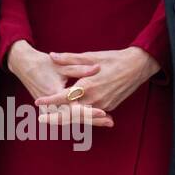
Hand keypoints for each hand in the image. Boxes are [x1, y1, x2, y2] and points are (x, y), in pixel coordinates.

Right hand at [7, 40, 113, 128]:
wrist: (25, 66)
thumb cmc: (44, 63)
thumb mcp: (62, 65)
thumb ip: (80, 68)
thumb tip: (98, 68)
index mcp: (54, 94)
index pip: (74, 107)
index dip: (89, 111)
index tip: (103, 112)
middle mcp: (51, 105)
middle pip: (75, 118)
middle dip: (94, 120)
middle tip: (111, 122)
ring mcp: (49, 109)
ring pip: (72, 119)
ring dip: (89, 121)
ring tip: (108, 122)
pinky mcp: (50, 109)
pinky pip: (67, 117)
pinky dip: (80, 118)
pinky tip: (95, 119)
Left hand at [35, 46, 159, 116]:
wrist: (137, 67)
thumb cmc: (113, 59)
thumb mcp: (90, 56)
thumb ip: (69, 58)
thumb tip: (52, 55)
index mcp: (88, 85)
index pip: (64, 96)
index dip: (50, 100)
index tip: (37, 100)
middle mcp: (95, 99)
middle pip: (70, 114)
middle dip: (54, 118)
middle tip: (39, 119)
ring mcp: (103, 105)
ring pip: (80, 117)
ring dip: (66, 119)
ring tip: (51, 119)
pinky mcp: (109, 107)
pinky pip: (91, 114)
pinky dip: (80, 116)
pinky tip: (70, 116)